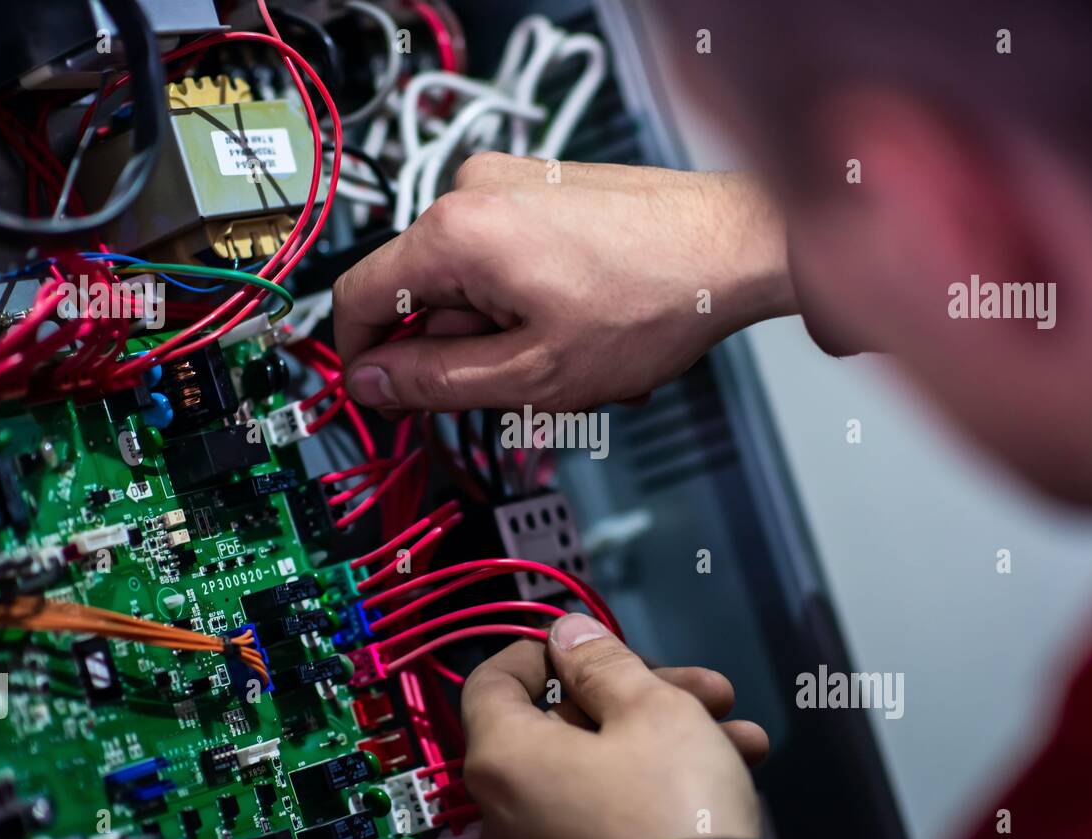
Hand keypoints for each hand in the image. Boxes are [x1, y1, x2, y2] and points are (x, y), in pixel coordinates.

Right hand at [332, 153, 792, 411]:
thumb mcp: (531, 373)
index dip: (361, 363)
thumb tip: (371, 385)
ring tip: (573, 355)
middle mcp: (472, 190)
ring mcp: (510, 183)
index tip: (383, 401)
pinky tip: (581, 326)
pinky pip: (503, 260)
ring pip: (468, 285)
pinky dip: (530, 304)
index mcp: (454, 232)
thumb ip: (435, 383)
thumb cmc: (656, 299)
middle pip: (420, 296)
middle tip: (523, 388)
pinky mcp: (541, 189)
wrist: (735, 247)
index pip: (356, 299)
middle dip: (462, 353)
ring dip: (506, 334)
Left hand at [460, 613, 768, 838]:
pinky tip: (729, 763)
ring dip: (665, 733)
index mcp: (503, 760)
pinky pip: (610, 808)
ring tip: (732, 727)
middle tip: (696, 685)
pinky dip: (657, 781)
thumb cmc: (673, 809)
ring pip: (599, 764)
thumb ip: (602, 660)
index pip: (492, 682)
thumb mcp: (650, 707)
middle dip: (639, 692)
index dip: (543, 651)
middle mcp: (508, 811)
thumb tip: (569, 634)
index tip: (589, 642)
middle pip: (563, 723)